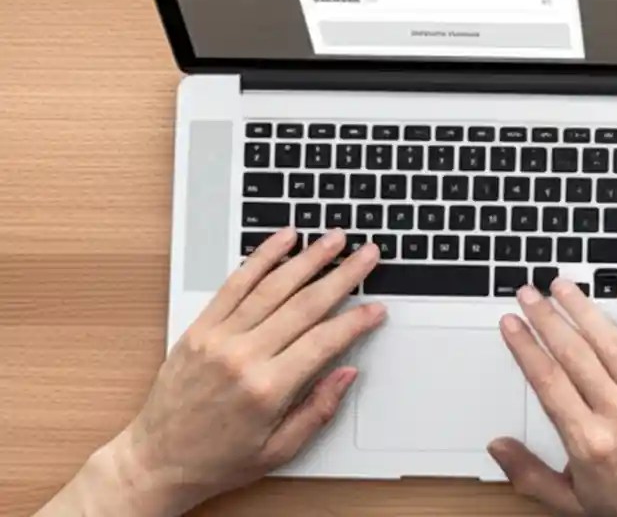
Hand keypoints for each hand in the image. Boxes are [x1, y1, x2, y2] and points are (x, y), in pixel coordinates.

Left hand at [37, 228, 385, 516]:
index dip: (356, 321)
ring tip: (334, 239)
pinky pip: (234, 284)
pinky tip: (283, 240)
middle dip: (343, 276)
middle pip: (305, 304)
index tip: (376, 308)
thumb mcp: (278, 450)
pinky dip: (261, 258)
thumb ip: (318, 410)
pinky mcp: (200, 328)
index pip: (325, 341)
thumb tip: (347, 373)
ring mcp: (218, 338)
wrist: (155, 461)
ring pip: (273, 286)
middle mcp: (243, 356)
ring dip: (309, 258)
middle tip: (367, 255)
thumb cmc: (217, 460)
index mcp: (267, 389)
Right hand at [488, 278, 616, 516]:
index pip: (548, 381)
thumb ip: (529, 474)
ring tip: (564, 286)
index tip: (511, 324)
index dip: (525, 347)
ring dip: (584, 309)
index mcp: (588, 442)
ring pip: (611, 344)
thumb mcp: (569, 502)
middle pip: (574, 354)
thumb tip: (498, 446)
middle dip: (547, 318)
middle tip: (529, 294)